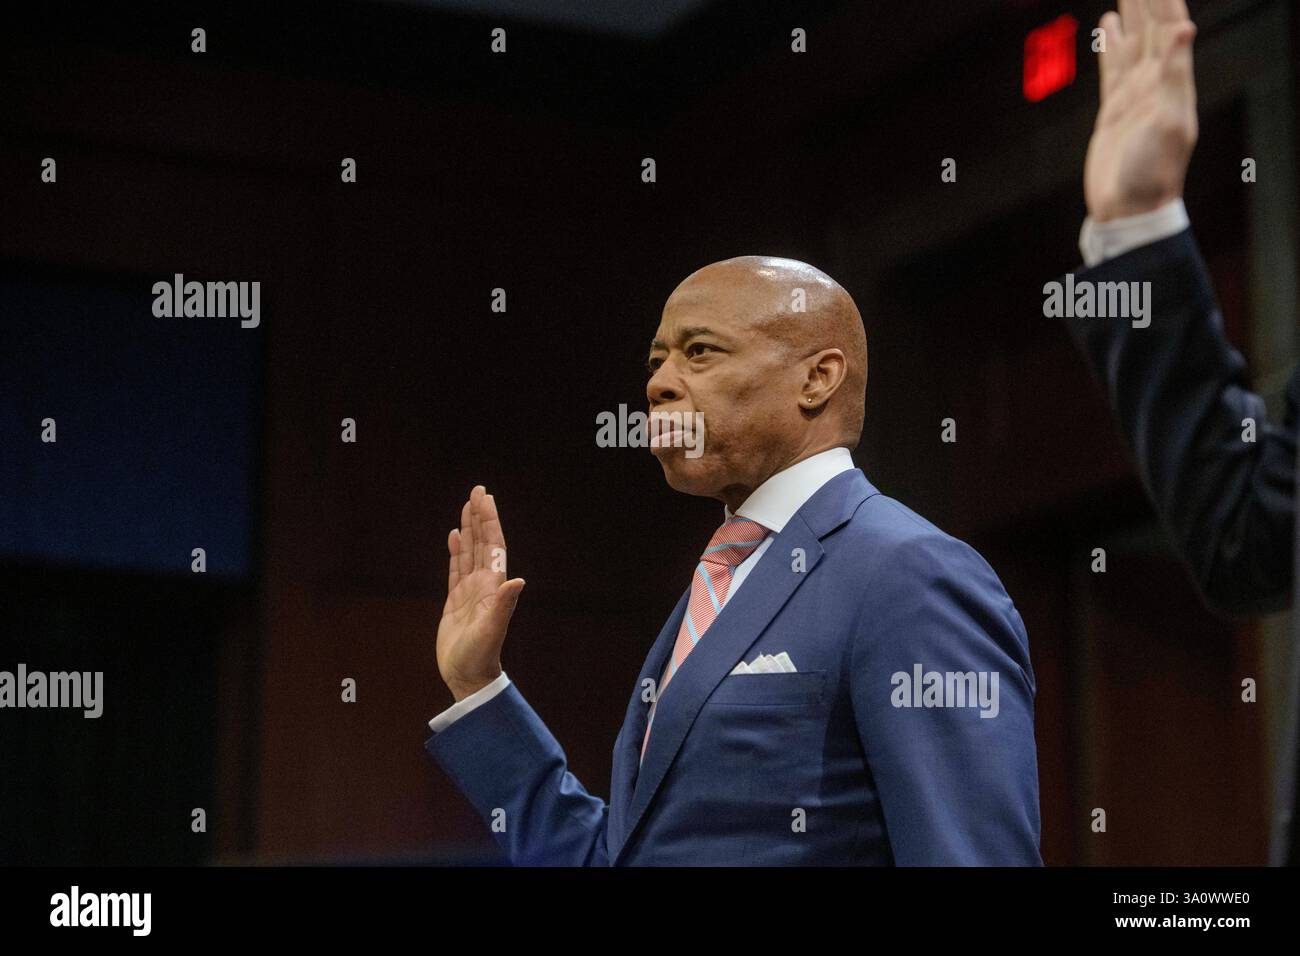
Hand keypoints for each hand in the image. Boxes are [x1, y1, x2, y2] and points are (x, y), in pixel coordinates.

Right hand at [436, 485, 524, 700]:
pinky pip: (455, 569)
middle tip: (477, 490)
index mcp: (493, 586)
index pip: (492, 545)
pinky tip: (454, 537)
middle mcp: (484, 584)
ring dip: (469, 529)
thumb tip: (518, 580)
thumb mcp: (491, 630)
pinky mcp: (456, 601)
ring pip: (470, 552)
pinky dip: (456, 551)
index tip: (485, 497)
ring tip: (467, 506)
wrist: (469, 677)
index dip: (489, 520)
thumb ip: (503, 605)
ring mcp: (470, 592)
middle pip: (482, 542)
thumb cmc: (480, 656)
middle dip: (480, 516)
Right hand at [1084, 0, 1197, 222]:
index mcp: (1172, 81)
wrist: (1129, 208)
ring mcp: (1134, 95)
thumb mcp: (1169, 122)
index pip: (1170, 26)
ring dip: (1131, 14)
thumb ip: (1176, 76)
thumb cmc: (1152, 172)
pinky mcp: (1113, 110)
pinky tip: (1107, 27)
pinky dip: (1110, 45)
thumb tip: (1185, 29)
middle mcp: (1156, 83)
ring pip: (1133, 43)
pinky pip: (1112, 67)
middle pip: (1152, 28)